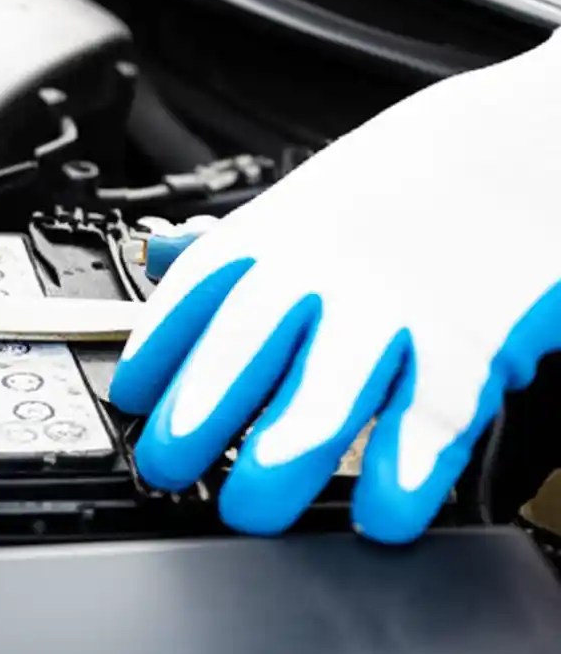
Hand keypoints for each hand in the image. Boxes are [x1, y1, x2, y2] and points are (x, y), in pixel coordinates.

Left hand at [108, 30, 560, 543]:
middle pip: (246, 345)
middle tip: (166, 466)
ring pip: (332, 384)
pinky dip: (407, 466)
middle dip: (199, 409)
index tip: (132, 401)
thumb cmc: (404, 183)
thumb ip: (234, 243)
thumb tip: (160, 255)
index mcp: (276, 238)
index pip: (194, 296)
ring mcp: (395, 313)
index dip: (156, 350)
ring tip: (252, 505)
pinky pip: (434, 414)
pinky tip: (382, 511)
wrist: (526, 142)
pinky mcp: (471, 348)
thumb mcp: (305, 196)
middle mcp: (325, 275)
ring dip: (287, 445)